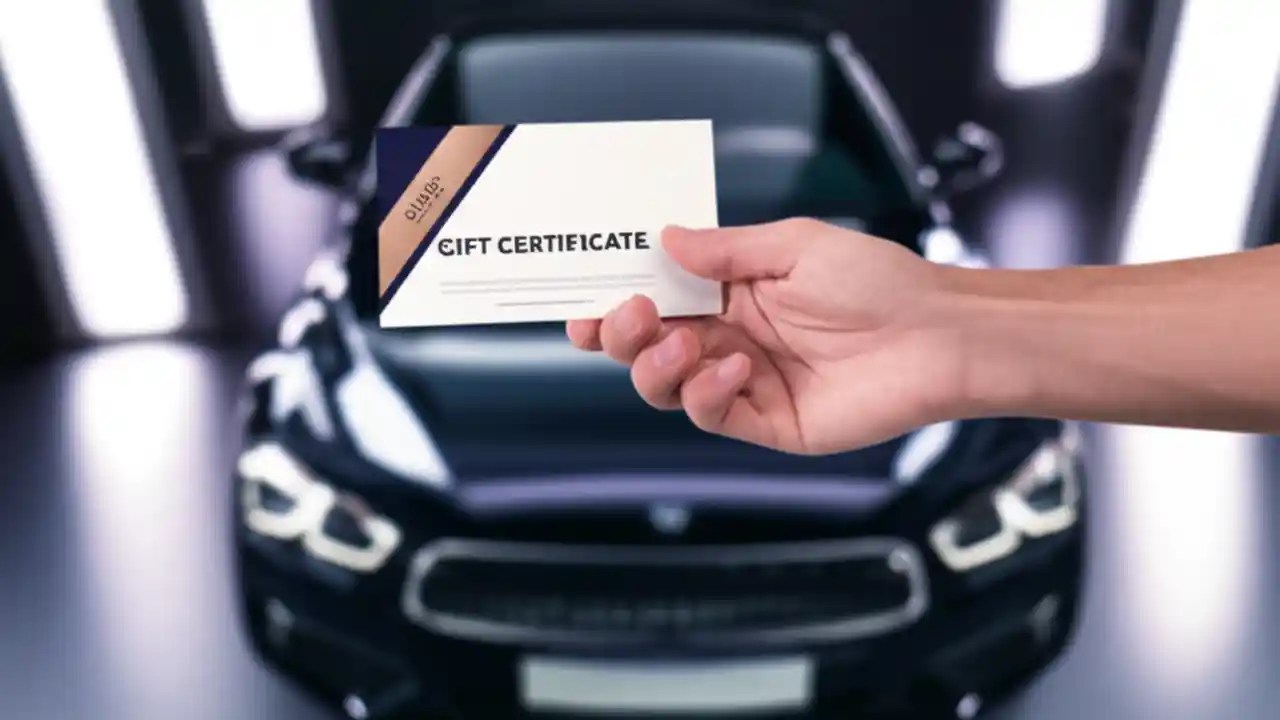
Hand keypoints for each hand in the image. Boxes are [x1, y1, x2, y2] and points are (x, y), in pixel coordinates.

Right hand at [566, 219, 963, 454]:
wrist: (938, 337)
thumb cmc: (879, 282)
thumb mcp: (795, 246)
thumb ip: (725, 249)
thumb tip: (664, 239)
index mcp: (731, 294)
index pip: (656, 299)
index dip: (615, 302)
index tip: (582, 299)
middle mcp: (730, 338)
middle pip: (647, 348)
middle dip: (621, 336)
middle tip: (629, 316)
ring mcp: (746, 383)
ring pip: (667, 387)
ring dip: (659, 365)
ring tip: (687, 342)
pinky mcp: (769, 422)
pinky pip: (713, 415)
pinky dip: (708, 392)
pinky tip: (736, 367)